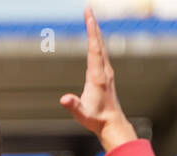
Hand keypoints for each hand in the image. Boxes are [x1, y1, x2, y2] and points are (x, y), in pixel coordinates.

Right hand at [59, 6, 136, 152]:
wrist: (112, 123)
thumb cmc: (97, 119)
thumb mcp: (82, 114)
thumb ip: (73, 105)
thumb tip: (64, 99)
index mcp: (97, 76)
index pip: (94, 48)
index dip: (91, 31)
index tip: (89, 15)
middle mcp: (104, 70)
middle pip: (99, 42)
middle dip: (93, 24)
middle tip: (89, 8)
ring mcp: (107, 72)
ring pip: (101, 46)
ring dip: (96, 31)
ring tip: (90, 18)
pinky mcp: (106, 75)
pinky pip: (102, 53)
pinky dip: (97, 41)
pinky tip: (96, 38)